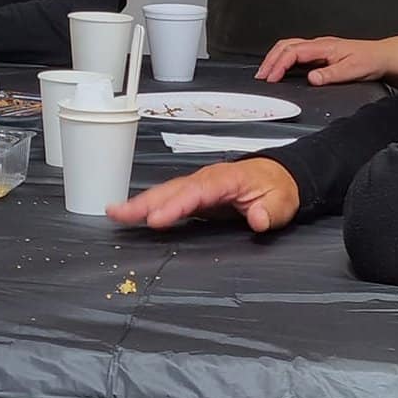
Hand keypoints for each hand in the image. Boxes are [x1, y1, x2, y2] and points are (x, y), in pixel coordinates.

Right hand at [108, 158, 300, 233]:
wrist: (278, 178)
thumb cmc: (277, 190)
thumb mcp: (283, 203)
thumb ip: (271, 211)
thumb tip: (258, 219)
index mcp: (226, 179)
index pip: (196, 192)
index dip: (175, 205)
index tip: (155, 219)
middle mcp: (206, 179)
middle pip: (171, 189)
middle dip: (145, 201)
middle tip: (119, 213)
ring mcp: (197, 186)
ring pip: (165, 192)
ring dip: (139, 202)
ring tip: (114, 212)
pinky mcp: (193, 195)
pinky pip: (167, 198)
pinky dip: (147, 204)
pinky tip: (130, 213)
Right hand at [256, 36, 389, 85]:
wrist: (383, 57)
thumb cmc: (370, 61)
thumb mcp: (352, 70)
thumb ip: (330, 74)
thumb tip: (311, 78)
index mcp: (323, 46)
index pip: (293, 52)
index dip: (279, 64)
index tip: (272, 78)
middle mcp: (318, 44)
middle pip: (285, 46)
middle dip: (270, 60)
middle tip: (261, 75)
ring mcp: (319, 48)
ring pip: (289, 47)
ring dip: (275, 58)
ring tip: (266, 72)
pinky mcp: (321, 53)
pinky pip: (296, 52)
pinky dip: (283, 59)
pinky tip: (282, 68)